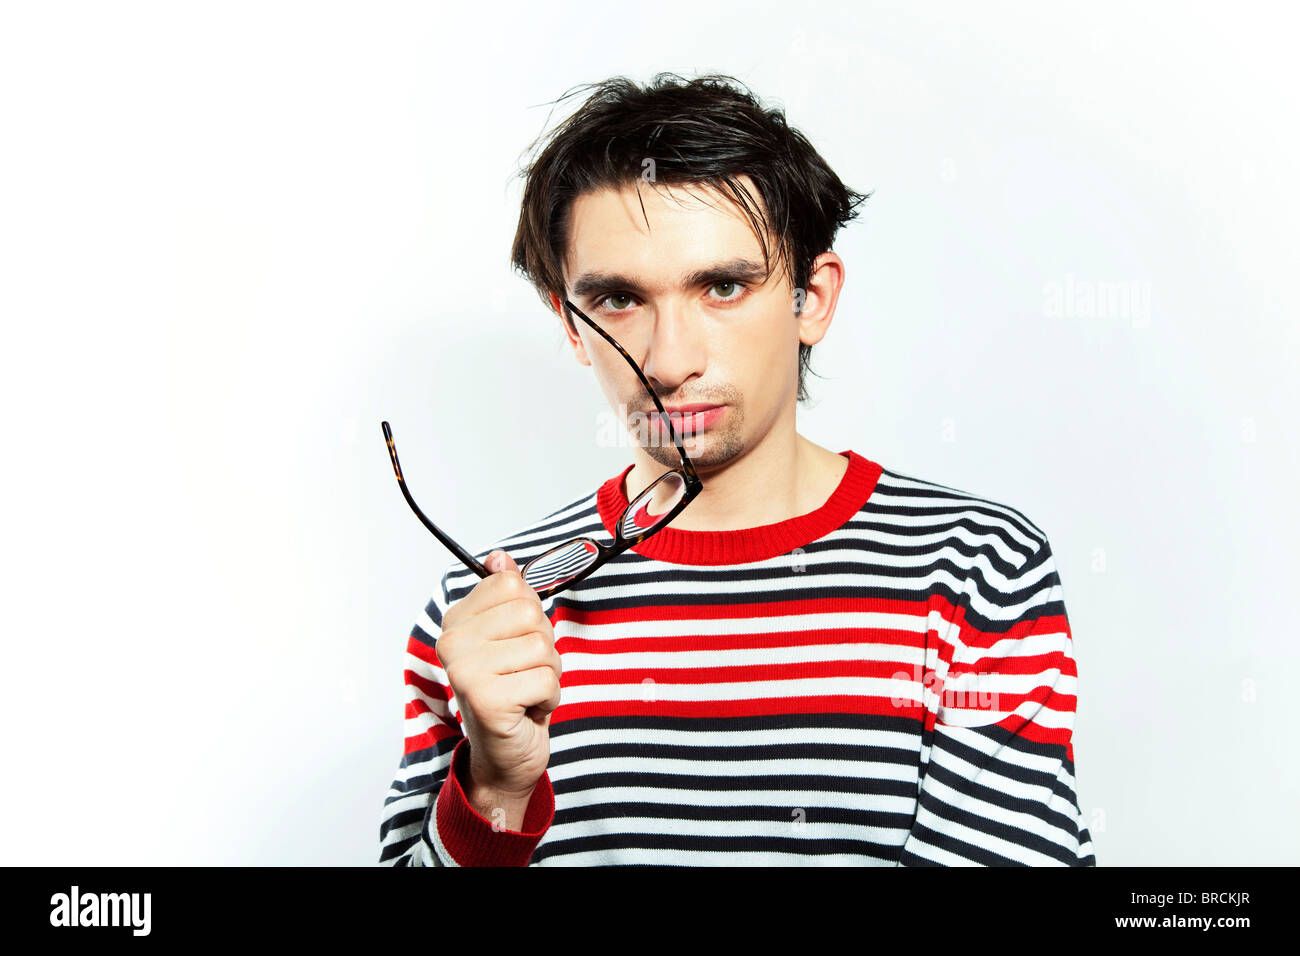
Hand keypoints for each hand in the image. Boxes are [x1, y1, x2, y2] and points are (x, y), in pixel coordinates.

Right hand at [436, 550, 561, 817]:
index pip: (511, 584)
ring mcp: (465, 671)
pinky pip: (546, 679)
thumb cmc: (512, 693)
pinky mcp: (485, 700)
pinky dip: (549, 697)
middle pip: (530, 612)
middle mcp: (452, 642)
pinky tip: (527, 710)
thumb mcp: (510, 638)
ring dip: (548, 673)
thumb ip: (506, 597)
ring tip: (526, 691)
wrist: (505, 756)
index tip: (516, 641)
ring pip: (542, 647)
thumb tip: (500, 558)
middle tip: (524, 671)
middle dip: (543, 645)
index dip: (530, 613)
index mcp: (456, 621)